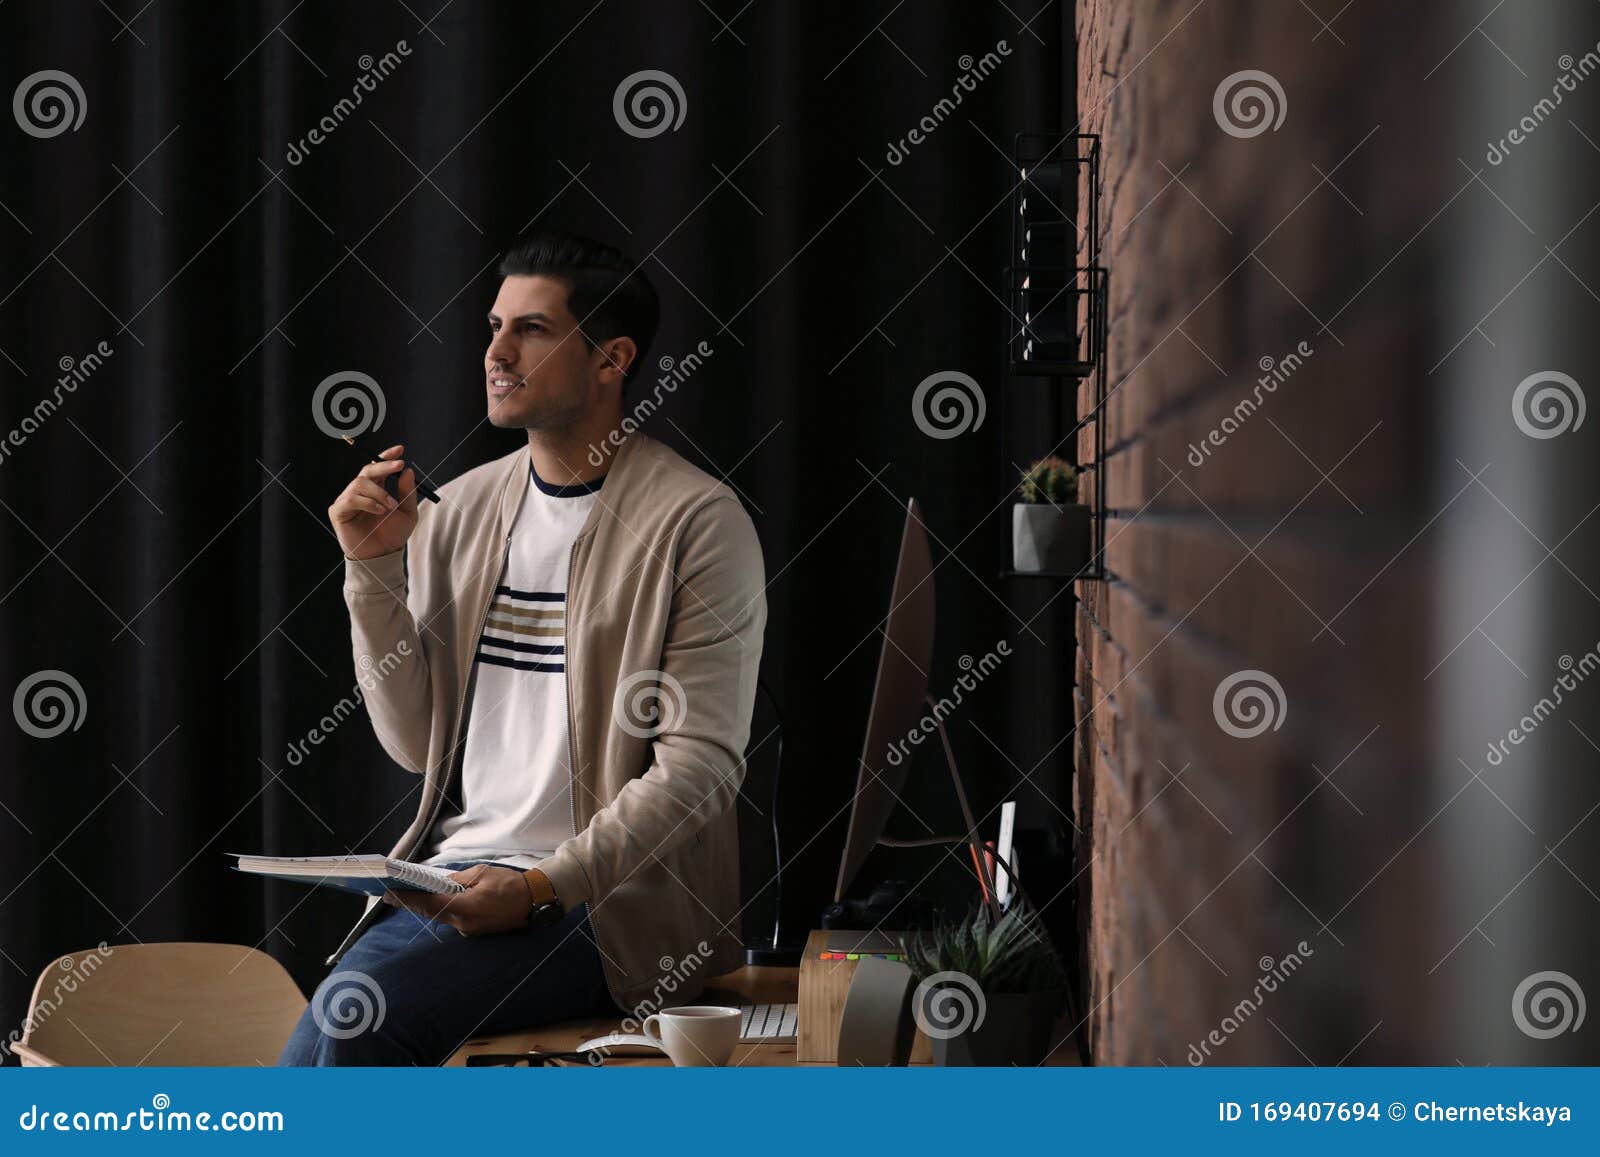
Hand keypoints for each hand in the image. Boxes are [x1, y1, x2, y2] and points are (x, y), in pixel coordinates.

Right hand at [328, 443, 418, 560]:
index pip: (378, 466)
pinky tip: (379, 511)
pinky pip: (350, 499)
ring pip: (360, 483)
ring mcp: (347, 500)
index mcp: (375, 489)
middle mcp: (360, 491)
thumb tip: (407, 471)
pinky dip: (367, 502)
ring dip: (379, 492)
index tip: (400, 450)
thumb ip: (407, 492)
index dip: (386, 456)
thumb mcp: (408, 512)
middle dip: (384, 466)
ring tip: (391, 506)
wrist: (383, 555)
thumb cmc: (393, 534)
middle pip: (367, 469)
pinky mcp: (338, 511)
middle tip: (399, 466)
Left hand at [382, 865, 548, 935]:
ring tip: (410, 895)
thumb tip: (442, 883)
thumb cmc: (511, 884)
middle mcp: (463, 924)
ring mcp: (469, 930)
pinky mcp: (475, 930)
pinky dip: (442, 909)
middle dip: (411, 903)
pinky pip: (453, 918)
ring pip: (441, 916)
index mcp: (464, 908)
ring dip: (426, 906)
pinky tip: (435, 901)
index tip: (389, 895)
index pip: (428, 903)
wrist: (535, 901)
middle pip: (431, 913)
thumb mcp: (482, 874)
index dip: (407, 899)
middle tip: (391, 895)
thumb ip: (458, 880)